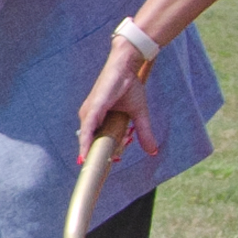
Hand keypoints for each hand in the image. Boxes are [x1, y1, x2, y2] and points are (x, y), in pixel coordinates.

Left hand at [78, 36, 160, 160]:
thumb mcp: (139, 114)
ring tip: (97, 168)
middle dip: (98, 157)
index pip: (95, 140)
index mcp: (98, 117)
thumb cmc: (130, 87)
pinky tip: (85, 154)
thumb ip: (143, 133)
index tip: (103, 169)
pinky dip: (86, 142)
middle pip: (90, 142)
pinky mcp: (93, 108)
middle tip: (105, 170)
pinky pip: (87, 129)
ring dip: (93, 153)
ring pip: (87, 138)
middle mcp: (90, 115)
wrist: (127, 67)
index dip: (99, 154)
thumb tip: (153, 151)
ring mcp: (89, 112)